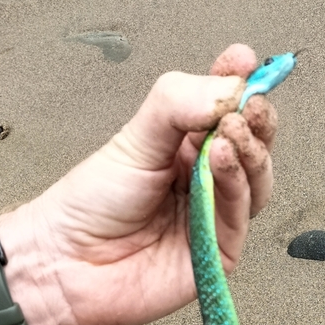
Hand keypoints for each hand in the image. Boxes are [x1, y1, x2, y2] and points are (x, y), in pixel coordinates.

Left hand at [0, 44, 278, 324]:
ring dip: (249, 151)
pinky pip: (241, 214)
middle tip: (244, 105)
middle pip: (254, 144)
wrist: (67, 262)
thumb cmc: (91, 204)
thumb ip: (178, 102)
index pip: (228, 108)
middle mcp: (207, 179)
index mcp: (187, 147)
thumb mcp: (134, 137)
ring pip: (257, 179)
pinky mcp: (220, 252)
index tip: (245, 62)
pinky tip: (221, 160)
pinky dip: (236, 184)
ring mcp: (216, 216)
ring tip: (229, 134)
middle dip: (256, 119)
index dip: (241, 83)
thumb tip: (231, 84)